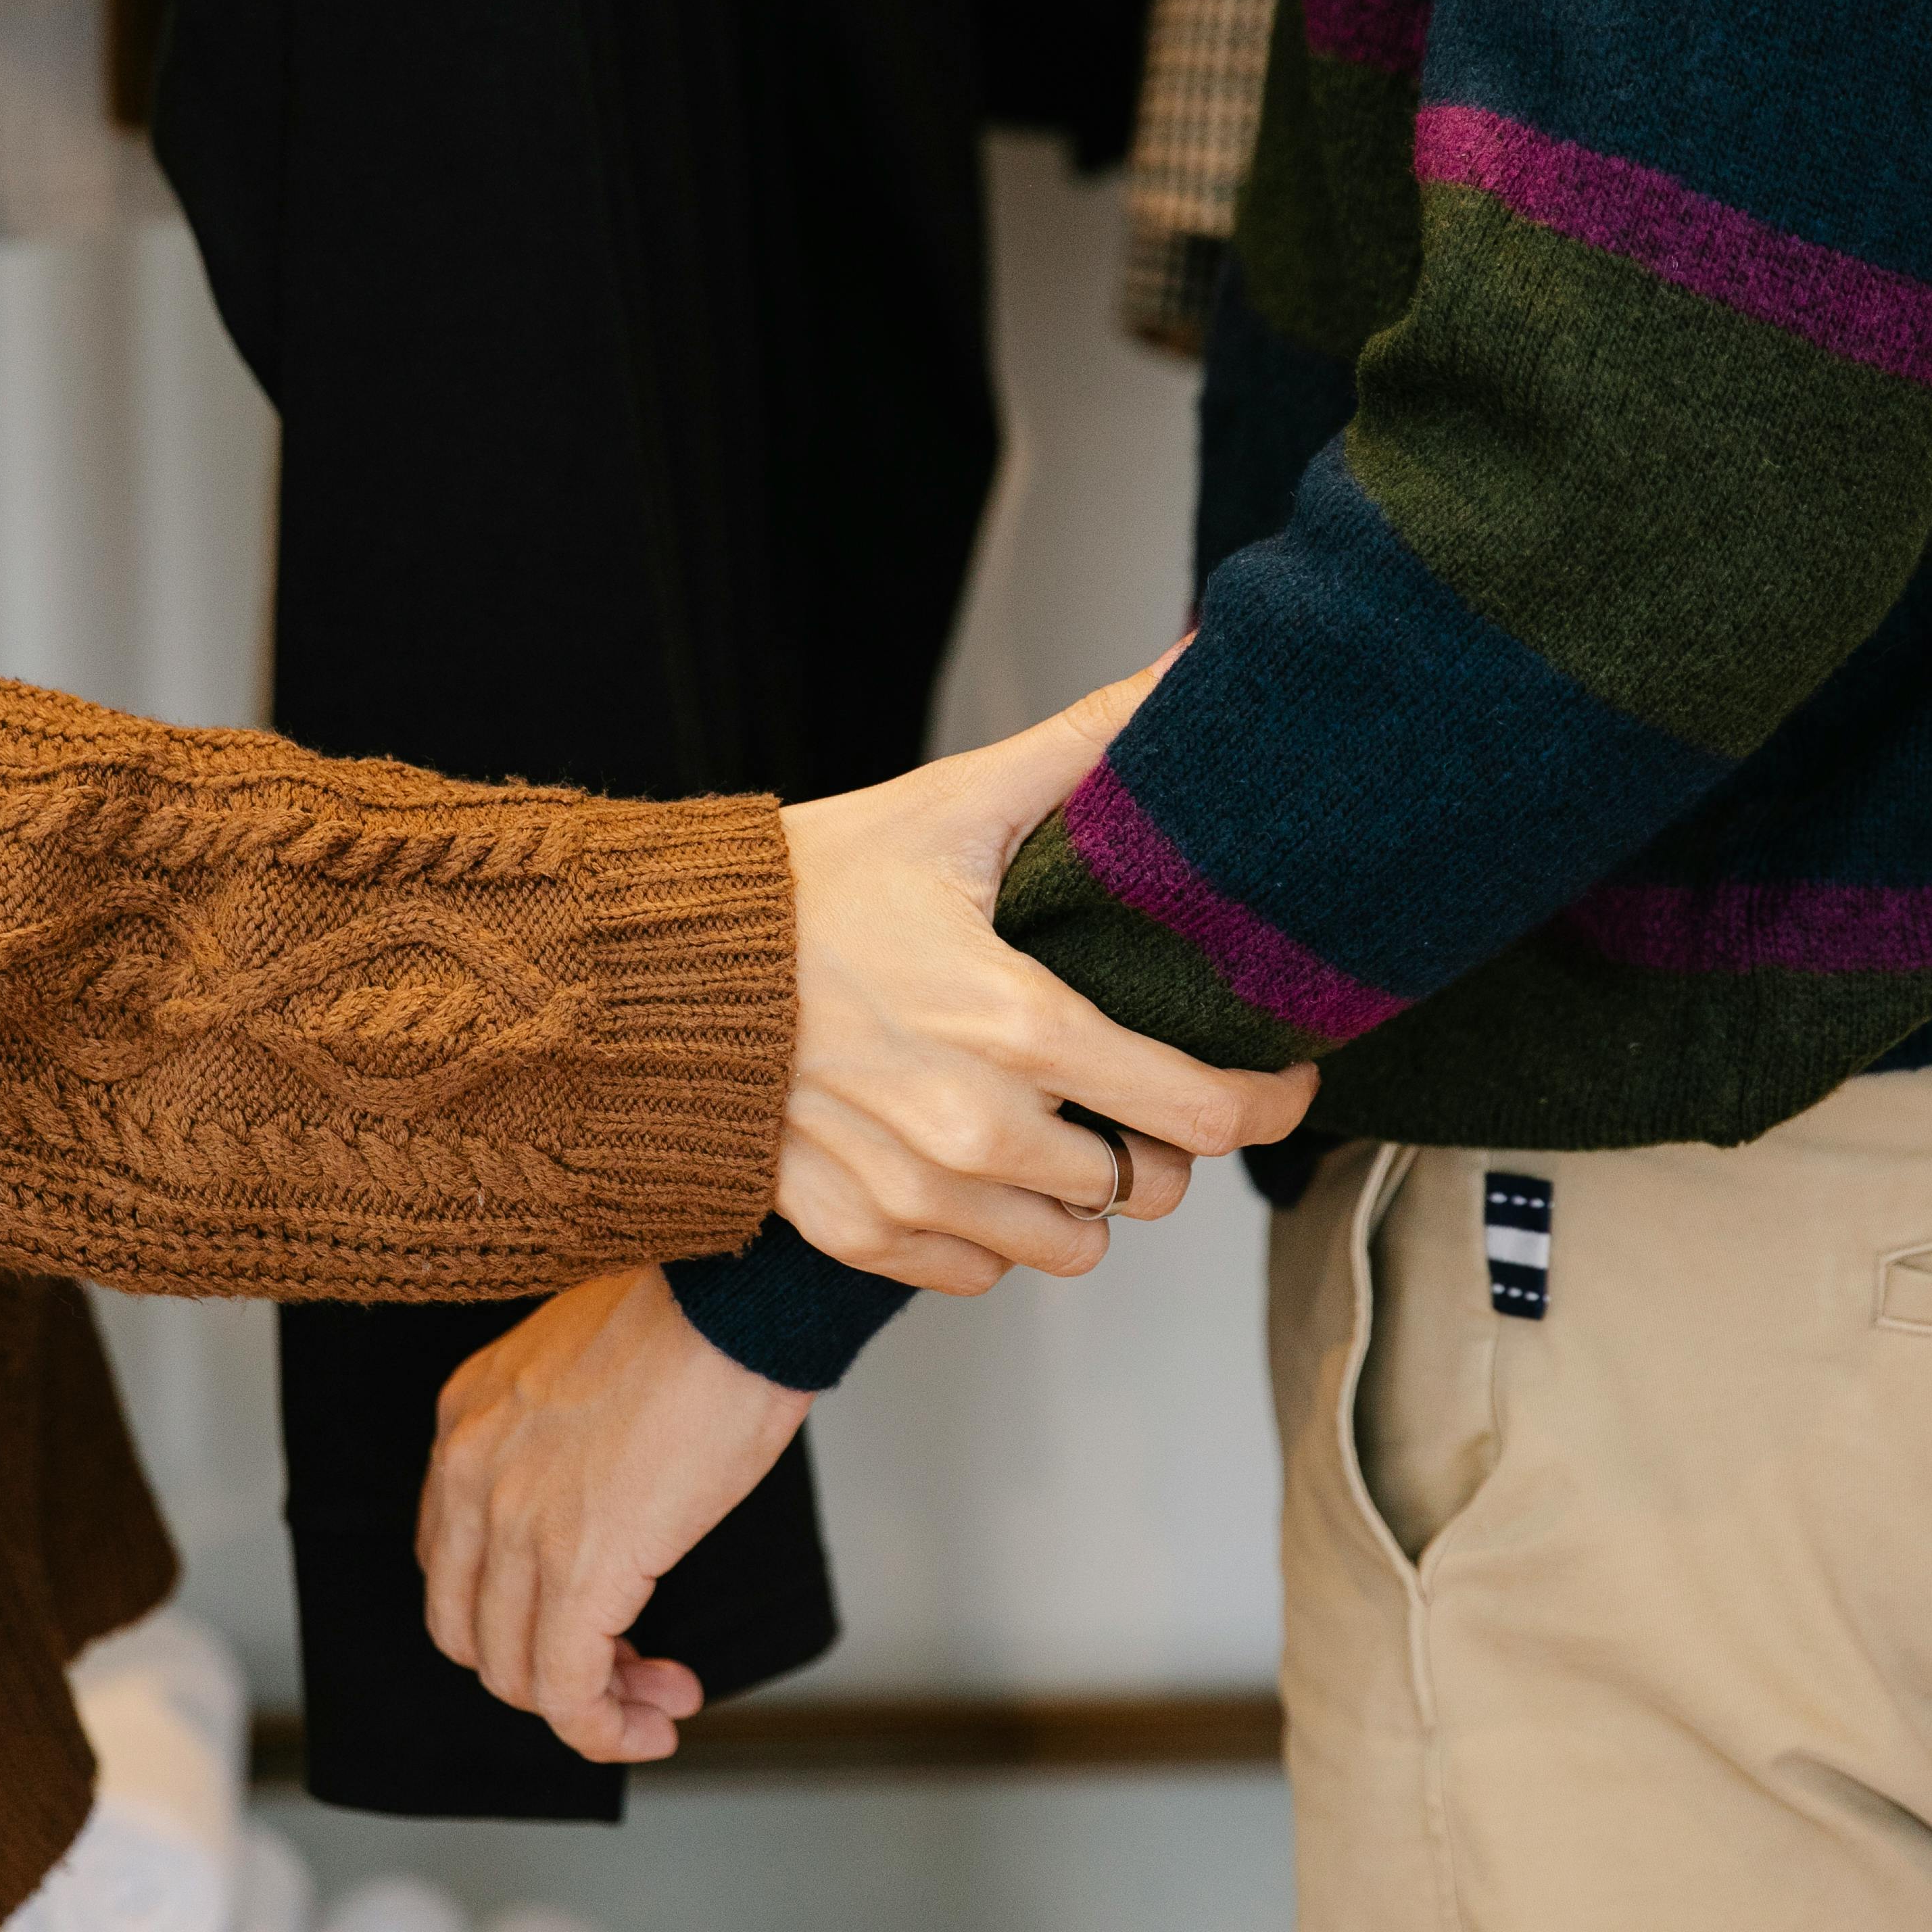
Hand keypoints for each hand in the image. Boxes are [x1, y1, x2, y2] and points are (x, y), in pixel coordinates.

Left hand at [419, 1265, 807, 1761]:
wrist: (744, 1293)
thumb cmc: (698, 1317)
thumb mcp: (588, 1372)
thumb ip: (564, 1441)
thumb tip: (605, 1509)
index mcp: (466, 1420)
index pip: (453, 1561)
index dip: (518, 1613)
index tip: (594, 1622)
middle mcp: (468, 1473)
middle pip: (470, 1628)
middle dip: (545, 1669)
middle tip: (628, 1670)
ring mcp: (514, 1522)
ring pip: (514, 1669)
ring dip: (589, 1707)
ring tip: (659, 1701)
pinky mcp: (579, 1567)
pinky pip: (566, 1688)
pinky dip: (604, 1729)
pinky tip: (653, 1724)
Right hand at [779, 650, 1317, 1294]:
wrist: (657, 970)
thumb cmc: (810, 885)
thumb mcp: (955, 806)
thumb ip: (1086, 744)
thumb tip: (1190, 659)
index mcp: (1019, 1026)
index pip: (1205, 1113)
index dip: (1264, 1100)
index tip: (1273, 1077)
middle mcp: (975, 1128)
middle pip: (1147, 1188)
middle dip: (1156, 1140)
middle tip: (1128, 1086)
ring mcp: (916, 1192)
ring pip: (1073, 1248)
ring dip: (1079, 1197)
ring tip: (1049, 1127)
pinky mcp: (861, 1235)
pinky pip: (982, 1272)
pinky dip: (991, 1230)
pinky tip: (968, 1159)